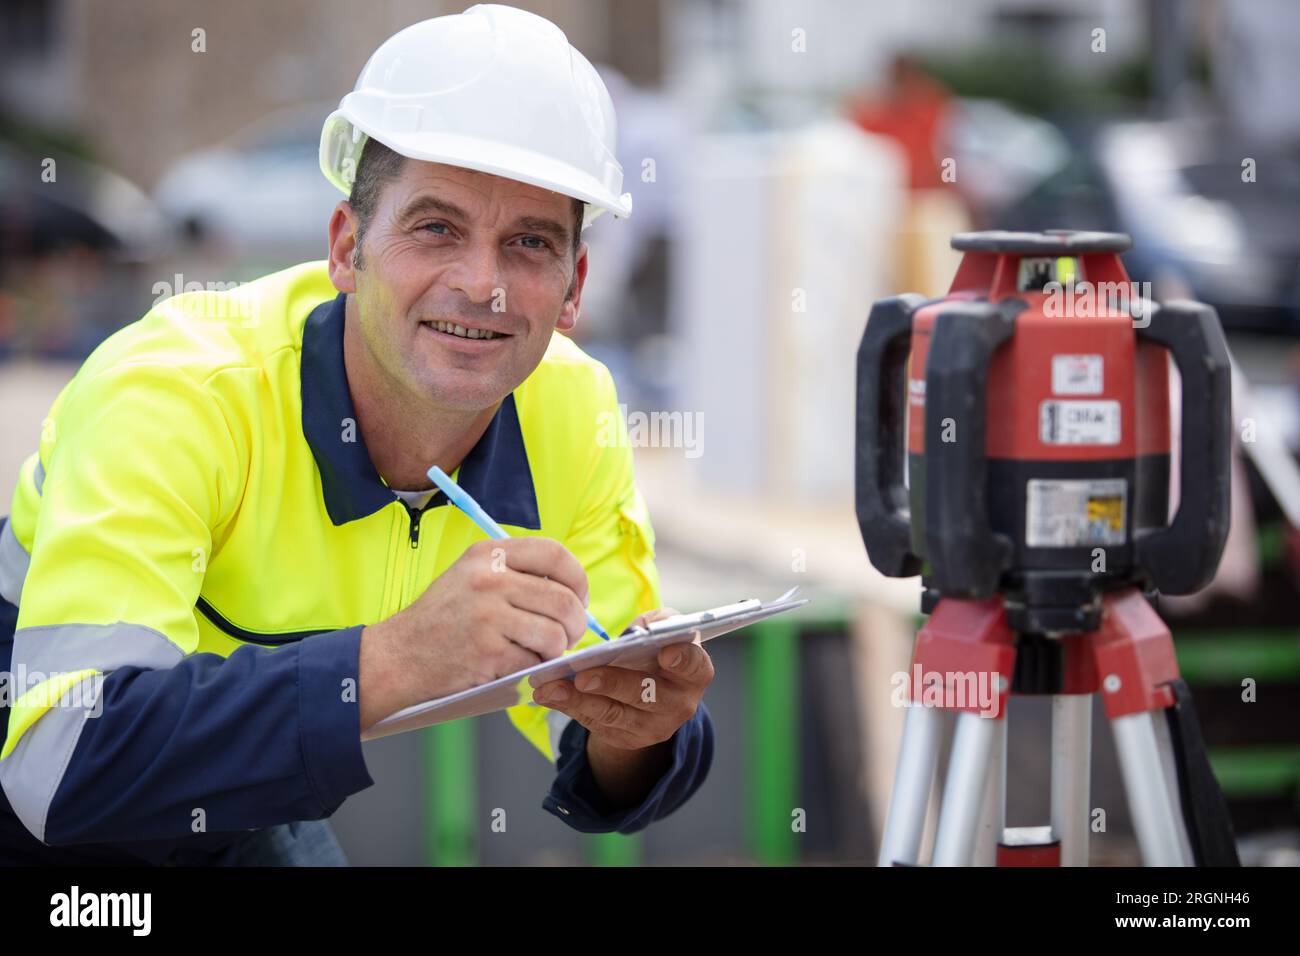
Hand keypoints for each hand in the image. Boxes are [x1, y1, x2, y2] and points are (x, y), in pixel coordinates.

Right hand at [358, 537, 589, 731]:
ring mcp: (488, 616)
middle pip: (563, 600)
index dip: (577, 578)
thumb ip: (515, 573)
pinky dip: (532, 668)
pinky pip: (534, 662)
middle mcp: (489, 579)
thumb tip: (571, 590)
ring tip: (541, 652)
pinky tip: (515, 665)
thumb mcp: (471, 575)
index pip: (554, 554)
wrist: (398, 656)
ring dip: (556, 649)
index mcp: (488, 554)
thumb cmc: (442, 618)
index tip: (579, 597)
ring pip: (555, 634)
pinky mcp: (488, 653)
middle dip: (575, 624)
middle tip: (568, 635)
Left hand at [530, 607, 714, 751]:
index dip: (682, 659)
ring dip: (578, 700)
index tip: (664, 652)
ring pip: (614, 714)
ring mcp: (653, 726)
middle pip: (646, 694)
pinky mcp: (627, 738)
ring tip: (550, 688)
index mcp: (694, 672)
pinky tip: (548, 695)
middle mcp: (679, 704)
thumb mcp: (660, 632)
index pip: (694, 666)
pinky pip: (595, 723)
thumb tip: (640, 630)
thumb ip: (657, 624)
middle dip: (612, 683)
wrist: (648, 691)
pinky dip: (569, 707)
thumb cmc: (654, 652)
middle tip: (583, 676)